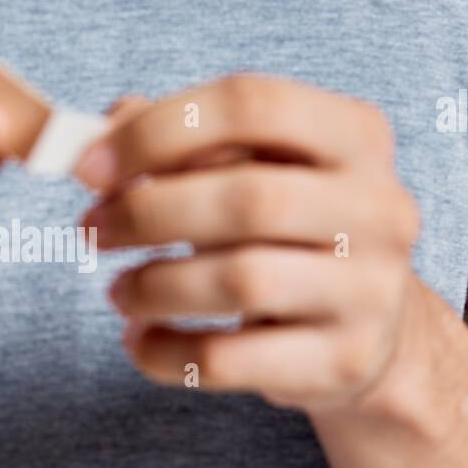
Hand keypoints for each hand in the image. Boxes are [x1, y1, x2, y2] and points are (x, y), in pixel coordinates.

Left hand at [76, 74, 419, 411]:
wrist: (371, 332)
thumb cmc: (288, 233)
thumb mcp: (249, 169)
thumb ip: (177, 142)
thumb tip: (95, 138)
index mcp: (356, 134)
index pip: (251, 104)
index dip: (157, 130)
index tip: (87, 167)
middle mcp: (379, 207)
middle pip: (247, 198)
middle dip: (146, 213)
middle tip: (90, 231)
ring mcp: (369, 290)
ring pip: (240, 282)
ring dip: (154, 286)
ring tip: (119, 291)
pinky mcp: (344, 362)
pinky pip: (231, 360)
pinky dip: (165, 351)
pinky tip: (140, 340)